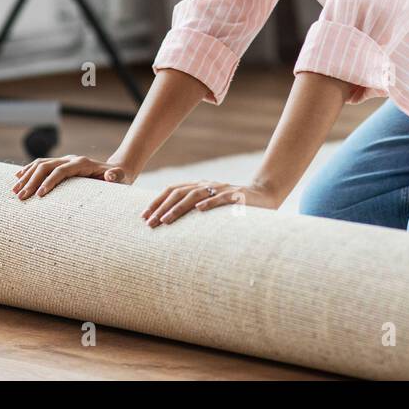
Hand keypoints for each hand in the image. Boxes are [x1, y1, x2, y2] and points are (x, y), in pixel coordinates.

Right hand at [12, 155, 133, 200]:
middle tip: (21, 198)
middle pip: (46, 166)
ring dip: (27, 177)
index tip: (39, 195)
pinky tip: (18, 178)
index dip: (49, 181)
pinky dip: (28, 170)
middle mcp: (70, 159)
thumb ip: (116, 177)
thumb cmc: (119, 179)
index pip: (61, 171)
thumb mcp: (120, 178)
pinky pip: (41, 165)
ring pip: (40, 164)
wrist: (117, 171)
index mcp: (82, 163)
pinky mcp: (61, 165)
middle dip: (32, 181)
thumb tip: (110, 176)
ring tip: (15, 191)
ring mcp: (64, 161)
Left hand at [142, 181, 280, 226]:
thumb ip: (194, 210)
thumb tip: (169, 223)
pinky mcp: (237, 196)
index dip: (156, 201)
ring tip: (165, 220)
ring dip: (178, 208)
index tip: (143, 217)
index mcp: (199, 186)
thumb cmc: (234, 207)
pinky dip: (209, 203)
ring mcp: (222, 189)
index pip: (172, 190)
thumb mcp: (212, 207)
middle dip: (161, 208)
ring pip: (195, 195)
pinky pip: (221, 198)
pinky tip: (199, 211)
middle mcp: (208, 185)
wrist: (266, 196)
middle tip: (149, 223)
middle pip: (179, 193)